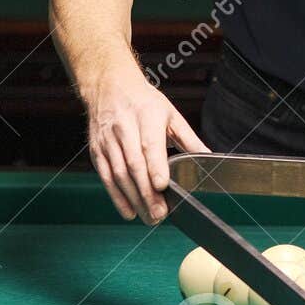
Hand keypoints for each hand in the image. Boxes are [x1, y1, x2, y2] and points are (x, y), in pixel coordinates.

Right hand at [87, 69, 208, 224]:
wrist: (108, 86)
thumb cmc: (143, 102)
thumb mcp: (170, 114)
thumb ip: (189, 138)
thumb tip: (208, 157)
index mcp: (146, 115)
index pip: (149, 144)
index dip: (155, 166)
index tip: (163, 185)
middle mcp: (124, 128)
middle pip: (134, 164)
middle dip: (147, 192)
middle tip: (160, 214)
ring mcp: (108, 140)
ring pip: (119, 174)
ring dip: (134, 199)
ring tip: (150, 217)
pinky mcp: (96, 151)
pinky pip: (106, 177)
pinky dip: (117, 197)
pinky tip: (129, 211)